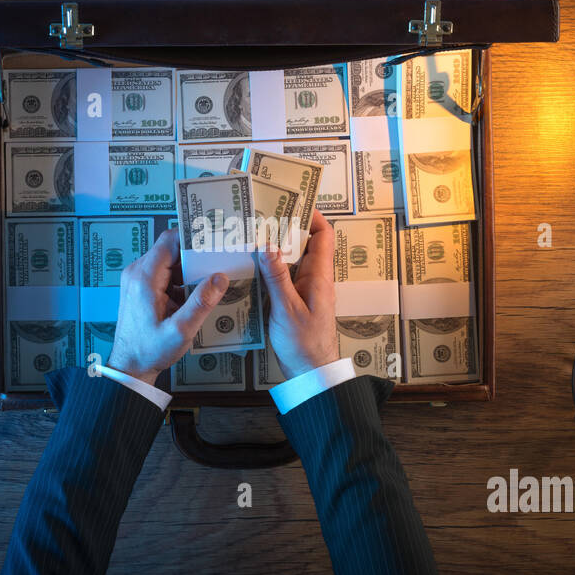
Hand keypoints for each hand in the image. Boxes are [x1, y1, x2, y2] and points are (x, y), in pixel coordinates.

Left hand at [107, 229, 228, 384]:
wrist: (129, 366)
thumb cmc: (150, 351)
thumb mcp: (180, 330)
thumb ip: (201, 303)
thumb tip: (220, 278)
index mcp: (144, 278)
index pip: (170, 241)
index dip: (193, 237)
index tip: (214, 239)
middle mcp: (138, 273)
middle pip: (171, 249)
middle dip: (196, 254)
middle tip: (220, 259)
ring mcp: (138, 280)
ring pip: (169, 261)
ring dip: (190, 269)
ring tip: (213, 277)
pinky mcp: (142, 288)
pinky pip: (166, 274)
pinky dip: (182, 280)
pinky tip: (197, 293)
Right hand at [258, 210, 339, 379]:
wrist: (310, 373)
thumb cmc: (305, 343)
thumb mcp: (288, 309)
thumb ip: (277, 277)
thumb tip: (267, 245)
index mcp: (319, 276)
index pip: (323, 236)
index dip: (312, 216)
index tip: (292, 202)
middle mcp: (314, 279)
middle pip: (304, 244)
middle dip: (286, 228)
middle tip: (262, 217)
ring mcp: (304, 290)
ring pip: (291, 261)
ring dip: (275, 249)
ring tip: (252, 237)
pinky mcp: (293, 302)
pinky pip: (283, 278)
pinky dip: (270, 269)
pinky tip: (251, 267)